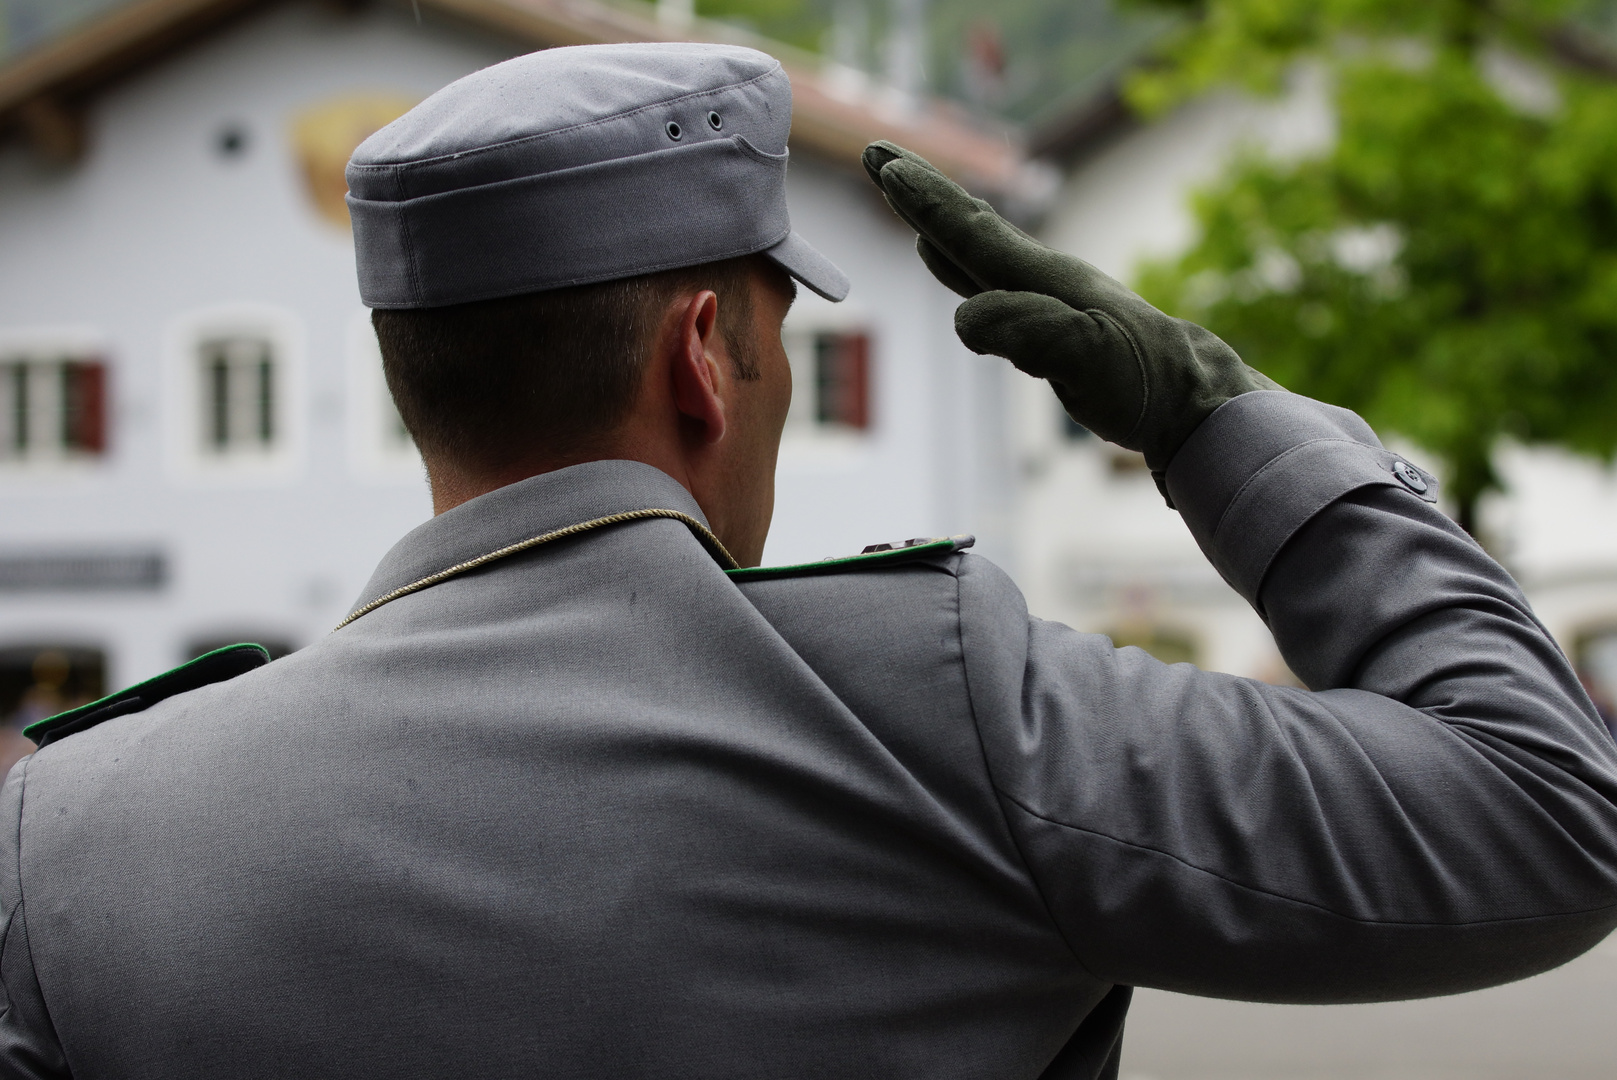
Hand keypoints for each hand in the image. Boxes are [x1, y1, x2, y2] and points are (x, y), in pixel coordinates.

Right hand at [862, 141, 1282, 474]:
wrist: (1188, 397)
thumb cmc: (1142, 378)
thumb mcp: (1085, 357)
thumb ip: (1027, 331)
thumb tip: (966, 315)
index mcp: (1042, 279)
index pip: (973, 232)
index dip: (927, 203)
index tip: (887, 166)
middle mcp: (1037, 277)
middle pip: (968, 224)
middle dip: (920, 191)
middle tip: (877, 151)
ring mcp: (1040, 297)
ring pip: (973, 246)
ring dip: (932, 217)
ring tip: (899, 187)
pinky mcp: (1043, 324)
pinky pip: (983, 280)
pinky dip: (953, 260)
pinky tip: (936, 255)